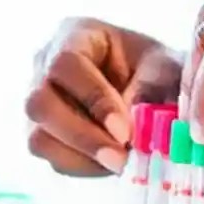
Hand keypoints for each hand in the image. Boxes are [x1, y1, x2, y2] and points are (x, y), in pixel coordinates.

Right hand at [26, 18, 181, 175]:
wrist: (158, 91)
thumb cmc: (158, 71)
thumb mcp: (164, 70)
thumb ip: (150, 91)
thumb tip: (130, 127)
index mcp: (74, 36)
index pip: (65, 65)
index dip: (93, 100)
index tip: (124, 130)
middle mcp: (45, 67)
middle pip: (39, 104)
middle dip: (82, 136)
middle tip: (120, 157)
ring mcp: (40, 104)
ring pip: (38, 137)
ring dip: (82, 156)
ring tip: (122, 162)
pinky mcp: (46, 135)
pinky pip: (52, 158)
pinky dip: (83, 167)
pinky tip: (112, 163)